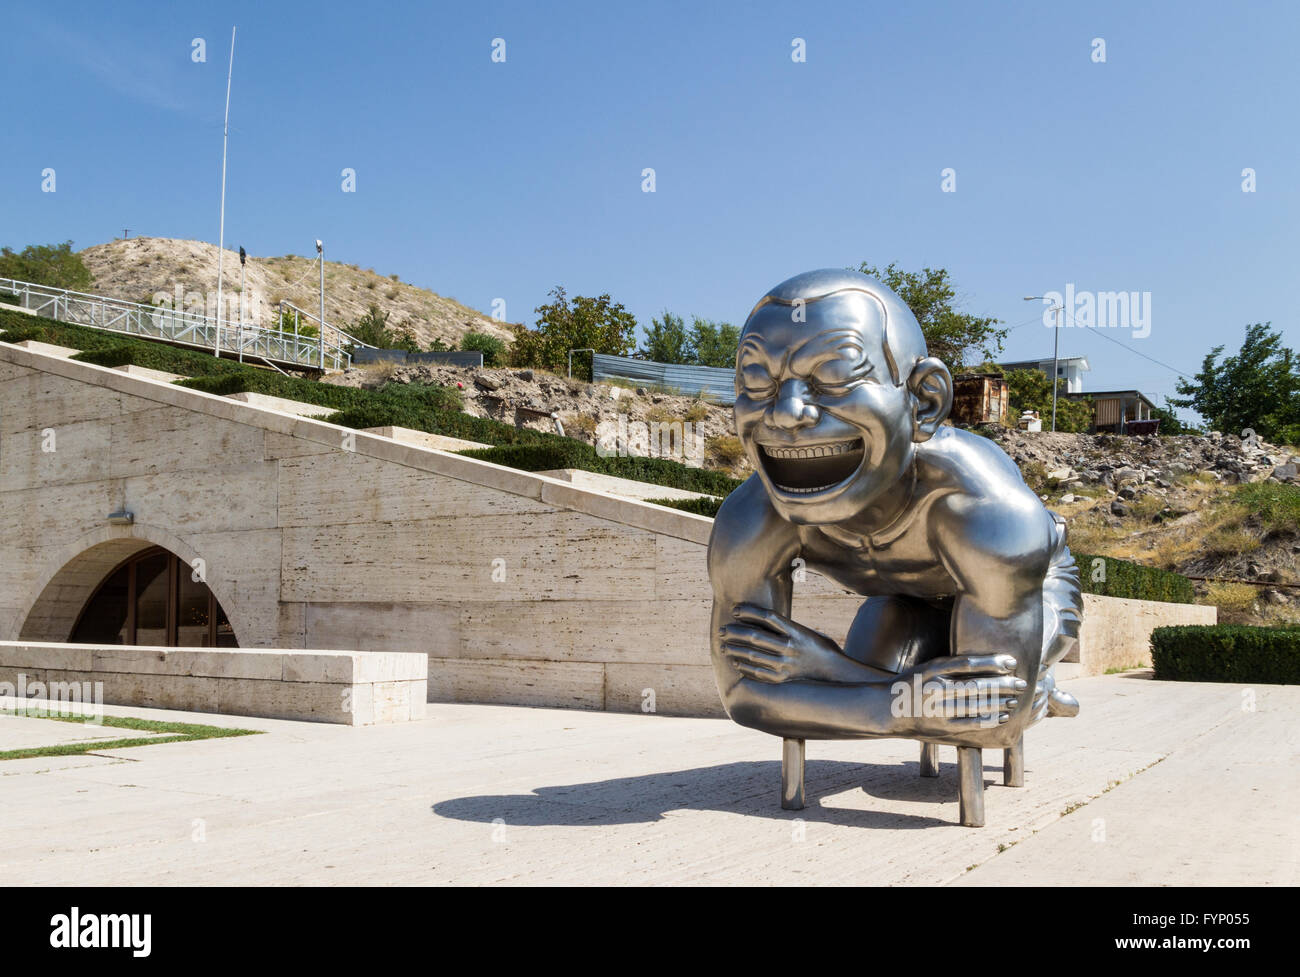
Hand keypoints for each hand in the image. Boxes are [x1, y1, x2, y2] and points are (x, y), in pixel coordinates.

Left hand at [720, 603, 875, 684]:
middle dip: (735, 632)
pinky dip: (744, 666)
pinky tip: (736, 662)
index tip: (735, 609)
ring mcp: (786, 665)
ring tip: (724, 646)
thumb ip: (787, 627)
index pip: (767, 617)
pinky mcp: (783, 679)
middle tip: (723, 630)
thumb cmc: (823, 650)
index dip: (749, 611)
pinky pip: (758, 673)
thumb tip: (763, 621)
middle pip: (755, 636)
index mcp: (797, 631)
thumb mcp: (808, 632)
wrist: (839, 675)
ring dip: (735, 649)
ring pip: (753, 655)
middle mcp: (790, 647)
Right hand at [896, 654, 1027, 739]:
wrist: (886, 709)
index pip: (969, 663)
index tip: (1011, 662)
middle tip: (1022, 683)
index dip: (992, 662)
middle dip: (1003, 684)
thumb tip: (986, 662)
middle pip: (977, 685)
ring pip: (976, 704)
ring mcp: (938, 709)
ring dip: (1000, 702)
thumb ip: (951, 665)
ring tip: (1016, 699)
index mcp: (932, 669)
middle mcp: (935, 688)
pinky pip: (971, 723)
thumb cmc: (912, 684)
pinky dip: (989, 719)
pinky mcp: (942, 726)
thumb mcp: (927, 667)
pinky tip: (1003, 715)